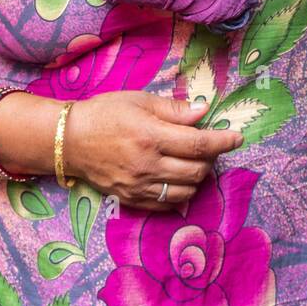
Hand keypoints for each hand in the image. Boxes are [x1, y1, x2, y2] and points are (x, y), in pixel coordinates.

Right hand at [62, 92, 242, 211]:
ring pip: (185, 191)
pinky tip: (180, 178)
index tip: (238, 138)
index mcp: (151, 137)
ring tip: (195, 161)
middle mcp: (147, 165)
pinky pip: (167, 204)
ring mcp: (139, 186)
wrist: (69, 141)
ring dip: (199, 177)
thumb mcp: (140, 101)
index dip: (223, 142)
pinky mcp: (131, 199)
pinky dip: (181, 193)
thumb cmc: (105, 113)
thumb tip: (204, 111)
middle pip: (196, 170)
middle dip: (212, 158)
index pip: (198, 144)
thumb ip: (174, 109)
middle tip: (211, 145)